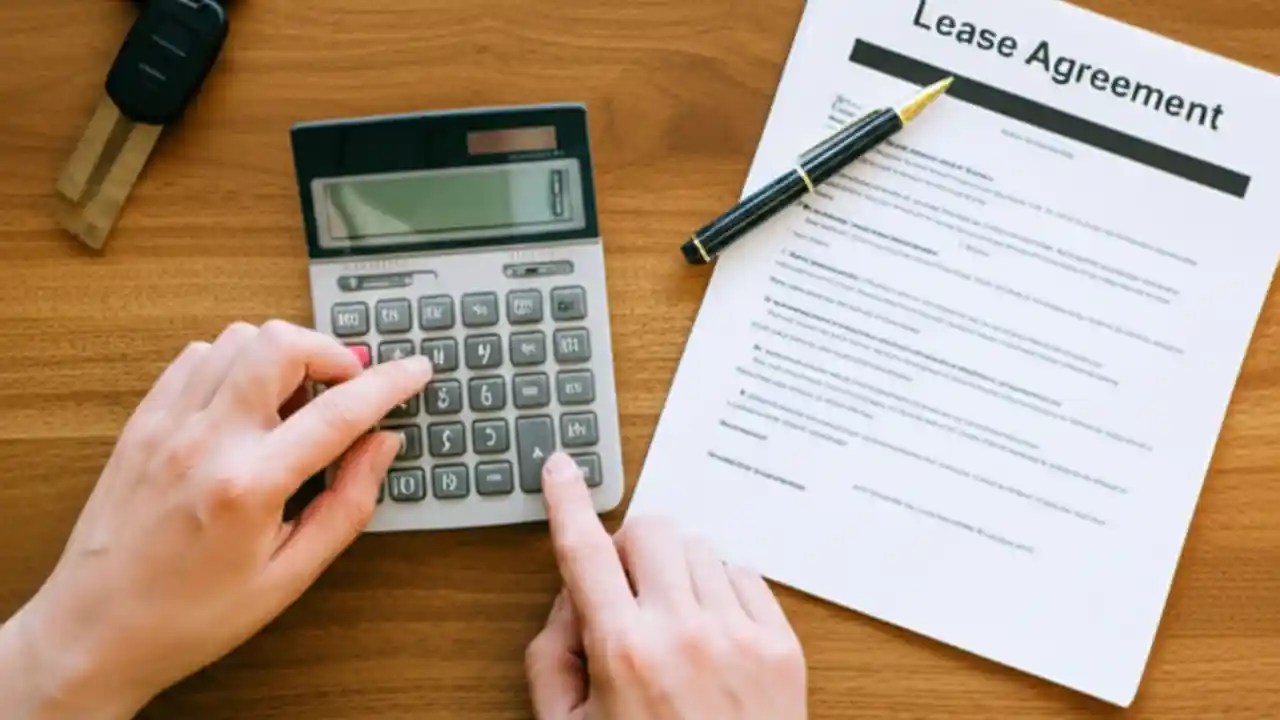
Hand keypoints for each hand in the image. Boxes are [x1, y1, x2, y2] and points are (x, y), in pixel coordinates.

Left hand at [0, 321, 430, 719]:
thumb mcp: (289, 577)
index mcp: (248, 488)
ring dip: (279, 356)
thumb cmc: (189, 616)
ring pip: (236, 339)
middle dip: (329, 351)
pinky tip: (246, 404)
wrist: (94, 633)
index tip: (415, 370)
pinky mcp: (141, 423)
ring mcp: (165, 426)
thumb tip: (381, 446)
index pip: (338, 412)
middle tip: (346, 384)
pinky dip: (233, 364)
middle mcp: (204, 443)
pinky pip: (194, 358)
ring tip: (293, 402)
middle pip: (279, 343)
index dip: (389, 383)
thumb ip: (346, 504)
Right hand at [525, 453, 806, 719]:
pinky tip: (712, 635)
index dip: (567, 501)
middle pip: (649, 529)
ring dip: (675, 571)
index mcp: (622, 652)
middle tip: (625, 587)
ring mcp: (738, 634)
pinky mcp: (781, 644)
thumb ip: (551, 657)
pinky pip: (744, 574)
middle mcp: (683, 631)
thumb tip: (571, 597)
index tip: (562, 467)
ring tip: (674, 627)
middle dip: (628, 547)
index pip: (583, 551)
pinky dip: (721, 591)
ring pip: (698, 548)